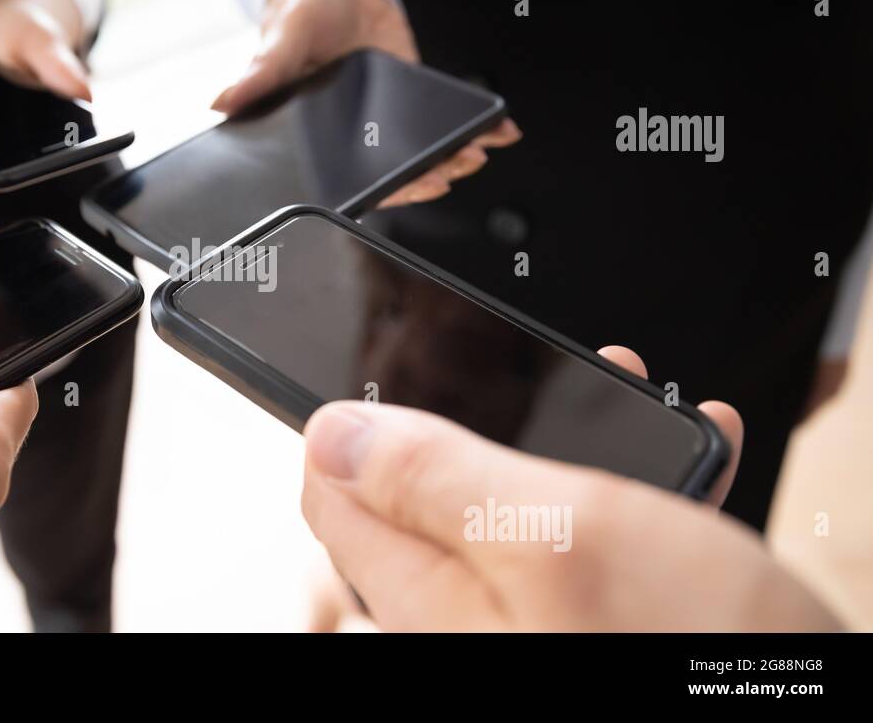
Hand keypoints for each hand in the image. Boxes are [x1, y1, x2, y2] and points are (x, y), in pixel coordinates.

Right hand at [212, 0, 519, 207]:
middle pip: (393, 170)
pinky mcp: (410, 95)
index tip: (416, 187)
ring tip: (478, 151)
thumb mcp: (280, 36)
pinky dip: (472, 126)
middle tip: (456, 168)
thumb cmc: (296, 6)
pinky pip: (442, 120)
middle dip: (429, 175)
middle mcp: (352, 132)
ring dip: (453, 156)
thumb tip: (222, 100)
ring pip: (421, 152)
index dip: (384, 189)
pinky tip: (499, 128)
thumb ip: (260, 71)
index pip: (350, 176)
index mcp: (315, 132)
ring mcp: (385, 116)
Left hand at [300, 346, 841, 630]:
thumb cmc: (688, 650)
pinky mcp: (600, 625)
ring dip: (567, 440)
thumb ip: (431, 479)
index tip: (377, 366)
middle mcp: (471, 615)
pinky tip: (685, 458)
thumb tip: (330, 435)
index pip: (334, 496)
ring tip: (626, 389)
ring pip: (522, 506)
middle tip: (523, 368)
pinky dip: (632, 489)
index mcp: (430, 592)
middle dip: (475, 417)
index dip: (347, 424)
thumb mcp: (548, 532)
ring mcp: (537, 623)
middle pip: (427, 494)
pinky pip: (592, 542)